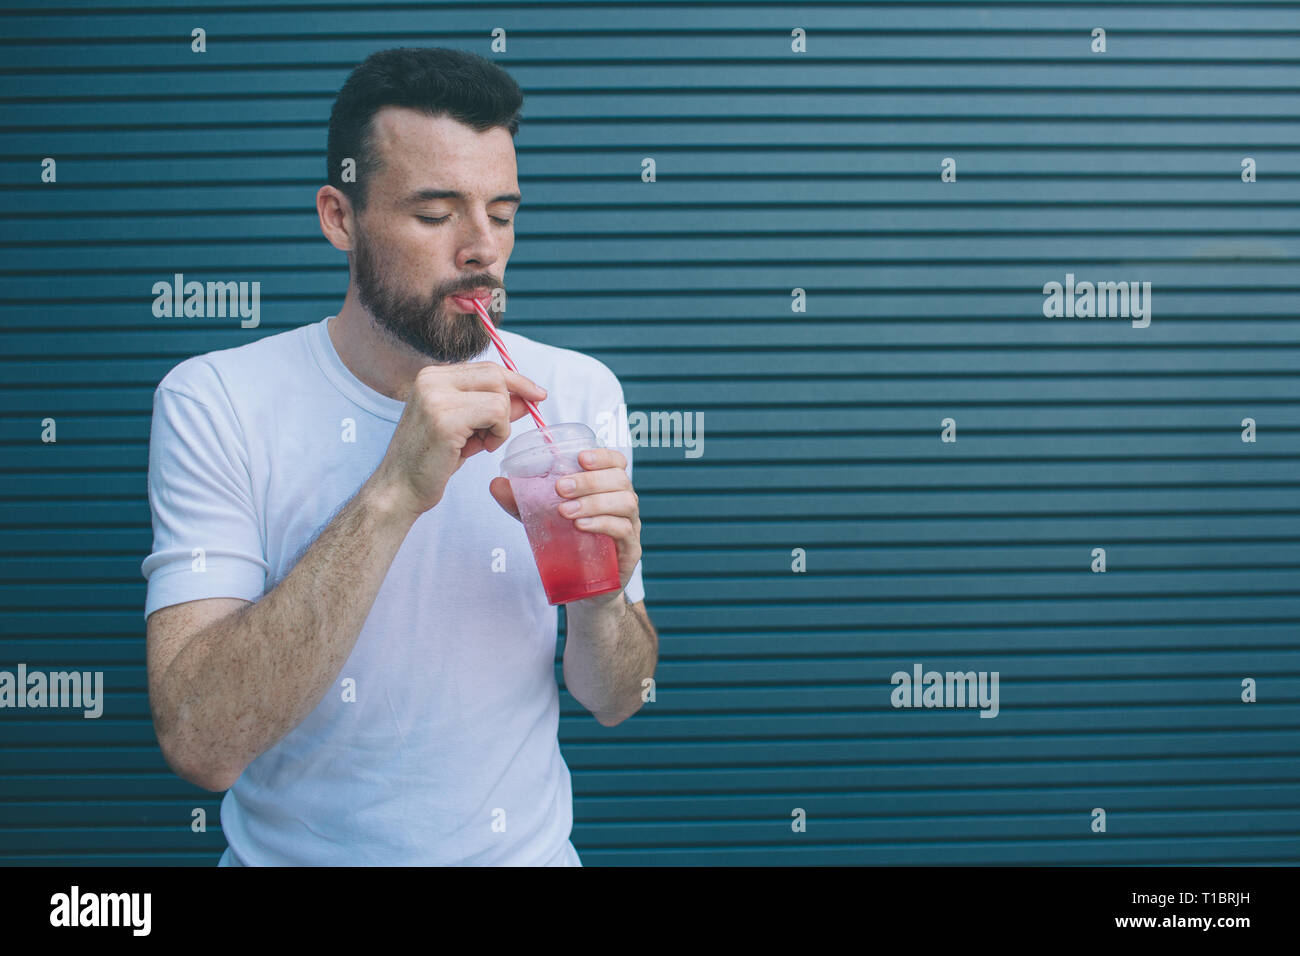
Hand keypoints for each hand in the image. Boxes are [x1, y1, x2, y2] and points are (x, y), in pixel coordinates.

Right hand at [372, 362, 547, 517]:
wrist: (400, 488)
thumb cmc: (433, 460)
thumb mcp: (468, 426)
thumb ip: (494, 407)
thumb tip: (529, 396)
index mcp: (432, 376)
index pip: (486, 367)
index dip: (517, 381)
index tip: (538, 395)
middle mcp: (430, 379)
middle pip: (495, 375)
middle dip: (511, 403)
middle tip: (499, 433)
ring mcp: (436, 397)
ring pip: (499, 396)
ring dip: (502, 424)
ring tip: (483, 444)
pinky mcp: (445, 419)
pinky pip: (495, 414)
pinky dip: (499, 433)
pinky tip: (481, 449)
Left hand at [488, 447, 641, 605]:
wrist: (586, 587)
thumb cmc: (571, 545)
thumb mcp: (544, 519)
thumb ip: (523, 502)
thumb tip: (496, 483)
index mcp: (608, 489)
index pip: (616, 462)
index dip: (603, 456)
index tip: (581, 457)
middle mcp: (623, 503)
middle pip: (620, 480)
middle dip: (589, 480)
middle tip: (561, 488)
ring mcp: (630, 526)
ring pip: (625, 502)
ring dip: (594, 502)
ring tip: (566, 511)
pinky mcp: (630, 550)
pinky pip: (623, 530)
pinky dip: (603, 524)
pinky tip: (582, 526)